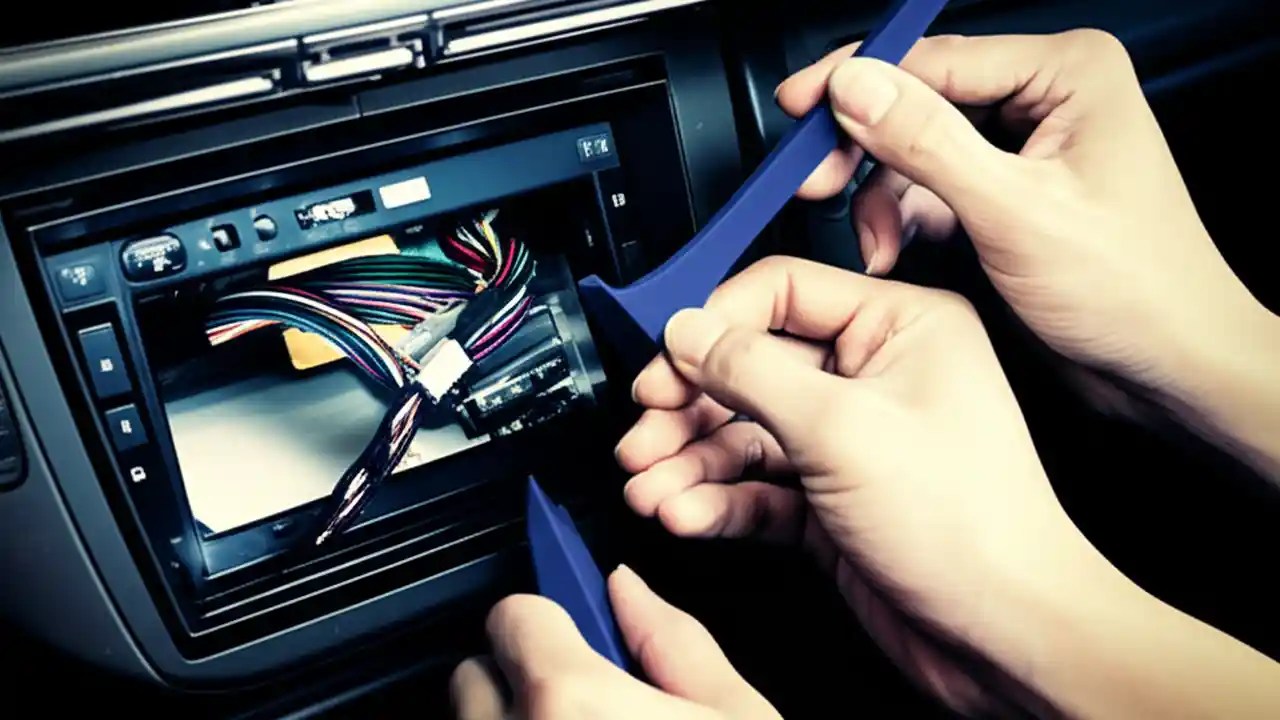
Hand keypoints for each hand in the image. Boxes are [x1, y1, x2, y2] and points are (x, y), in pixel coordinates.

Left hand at [450, 565, 779, 719]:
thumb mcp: (735, 717)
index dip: (553, 616)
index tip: (564, 618)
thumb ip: (676, 643)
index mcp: (570, 700)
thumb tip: (631, 591)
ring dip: (509, 718)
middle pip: (477, 672)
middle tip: (581, 697)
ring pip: (471, 719)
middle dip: (522, 673)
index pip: (516, 613)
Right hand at [617, 257, 1279, 717]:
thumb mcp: (841, 427)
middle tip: (643, 433)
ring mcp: (851, 441)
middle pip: (751, 367)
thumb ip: (750, 371)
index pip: (782, 292)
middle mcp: (874, 376)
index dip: (714, 325)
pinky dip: (717, 500)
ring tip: (649, 484)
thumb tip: (688, 330)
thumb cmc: (969, 524)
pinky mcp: (831, 500)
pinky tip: (684, 513)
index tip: (663, 362)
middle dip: (689, 405)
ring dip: (690, 460)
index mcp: (900, 327)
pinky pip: (759, 487)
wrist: (1003, 634)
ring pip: (746, 433)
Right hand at [779, 31, 1279, 475]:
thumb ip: (928, 143)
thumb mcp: (1015, 210)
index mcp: (1067, 74)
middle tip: (814, 178)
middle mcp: (1045, 102)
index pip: (935, 57)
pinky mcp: (1003, 196)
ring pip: (913, 151)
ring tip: (870, 243)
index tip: (799, 108)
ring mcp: (1021, 151)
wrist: (1166, 368)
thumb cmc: (1134, 289)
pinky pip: (928, 191)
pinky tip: (889, 250)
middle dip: (862, 148)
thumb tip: (859, 88)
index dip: (856, 81)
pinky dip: (899, 221)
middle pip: (918, 101)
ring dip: (878, 198)